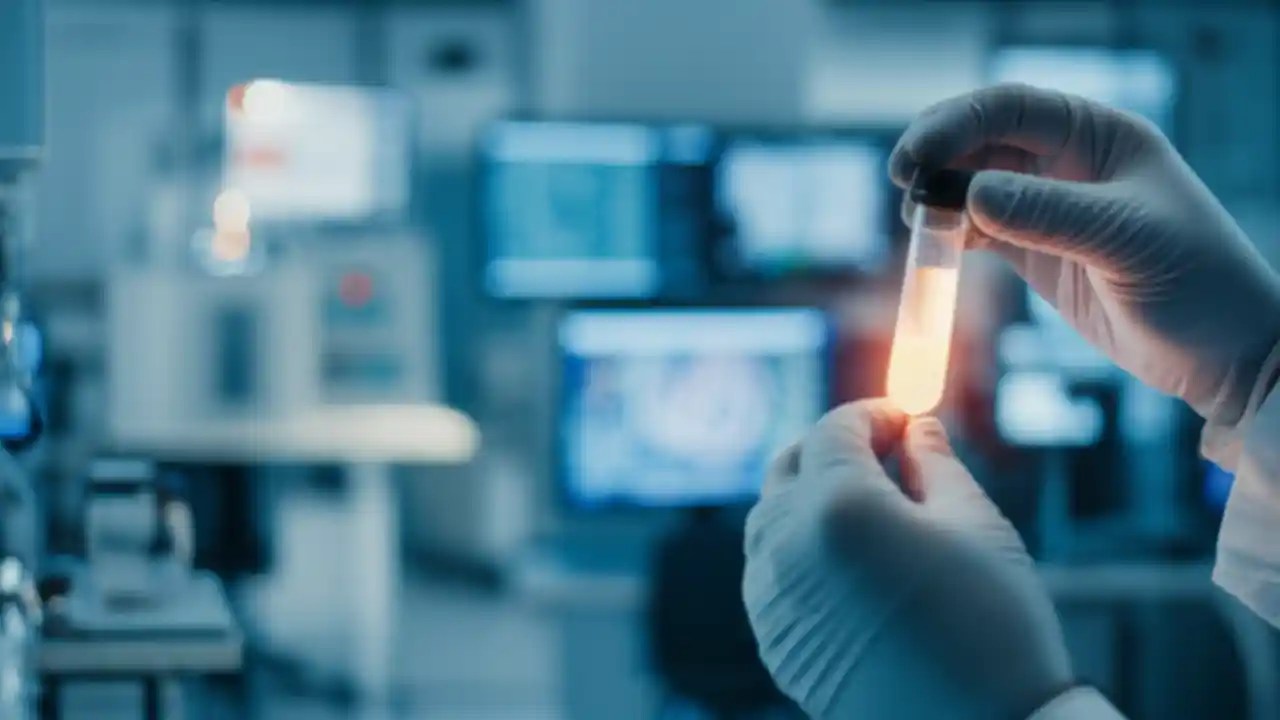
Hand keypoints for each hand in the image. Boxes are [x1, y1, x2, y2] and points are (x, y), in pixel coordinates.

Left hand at [743, 400, 1071, 719]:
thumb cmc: (993, 625)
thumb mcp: (975, 525)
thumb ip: (933, 464)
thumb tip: (914, 428)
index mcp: (839, 507)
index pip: (835, 431)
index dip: (870, 415)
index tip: (902, 419)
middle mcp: (788, 546)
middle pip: (788, 466)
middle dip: (828, 446)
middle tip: (877, 450)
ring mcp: (771, 597)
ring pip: (768, 517)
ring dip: (806, 494)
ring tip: (864, 502)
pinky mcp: (773, 639)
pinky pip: (767, 571)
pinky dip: (794, 546)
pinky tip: (842, 557)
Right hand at [891, 84, 1279, 457]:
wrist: (1221, 354)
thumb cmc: (1196, 286)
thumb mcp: (1125, 242)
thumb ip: (1048, 214)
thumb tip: (970, 194)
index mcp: (1100, 136)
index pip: (1011, 108)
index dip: (954, 124)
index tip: (913, 159)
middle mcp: (1070, 162)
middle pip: (981, 140)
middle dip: (935, 155)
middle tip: (900, 185)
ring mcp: (1049, 207)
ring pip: (972, 184)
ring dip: (937, 198)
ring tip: (913, 223)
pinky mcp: (1036, 251)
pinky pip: (977, 231)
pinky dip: (949, 236)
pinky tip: (932, 249)